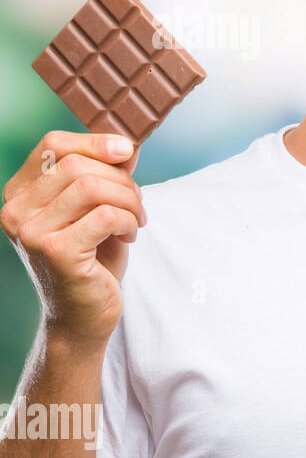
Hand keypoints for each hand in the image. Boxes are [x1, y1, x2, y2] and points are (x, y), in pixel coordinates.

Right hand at [0, 132, 146, 348]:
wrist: (84, 316)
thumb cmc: (93, 260)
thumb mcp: (99, 209)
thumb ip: (107, 175)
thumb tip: (126, 145)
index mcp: (20, 193)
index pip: (54, 144)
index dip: (95, 142)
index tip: (128, 152)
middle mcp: (16, 210)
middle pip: (79, 165)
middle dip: (122, 181)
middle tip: (137, 205)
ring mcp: (31, 232)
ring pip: (93, 187)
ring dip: (129, 201)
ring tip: (135, 221)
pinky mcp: (56, 251)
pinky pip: (106, 215)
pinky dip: (128, 221)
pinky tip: (128, 236)